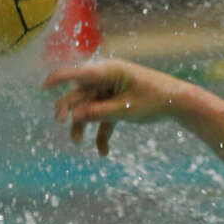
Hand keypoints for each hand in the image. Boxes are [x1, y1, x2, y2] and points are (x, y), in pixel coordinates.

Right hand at [44, 60, 183, 155]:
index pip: (79, 74)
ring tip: (78, 142)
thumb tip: (74, 116)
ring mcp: (114, 91)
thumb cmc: (154, 100)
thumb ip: (99, 112)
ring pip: (92, 108)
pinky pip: (106, 118)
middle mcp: (108, 79)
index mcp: (109, 71)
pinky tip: (104, 152)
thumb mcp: (125, 109)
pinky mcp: (120, 103)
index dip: (59, 78)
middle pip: (82, 94)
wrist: (180, 103)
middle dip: (70, 109)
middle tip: (59, 123)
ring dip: (85, 125)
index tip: (44, 86)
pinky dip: (104, 133)